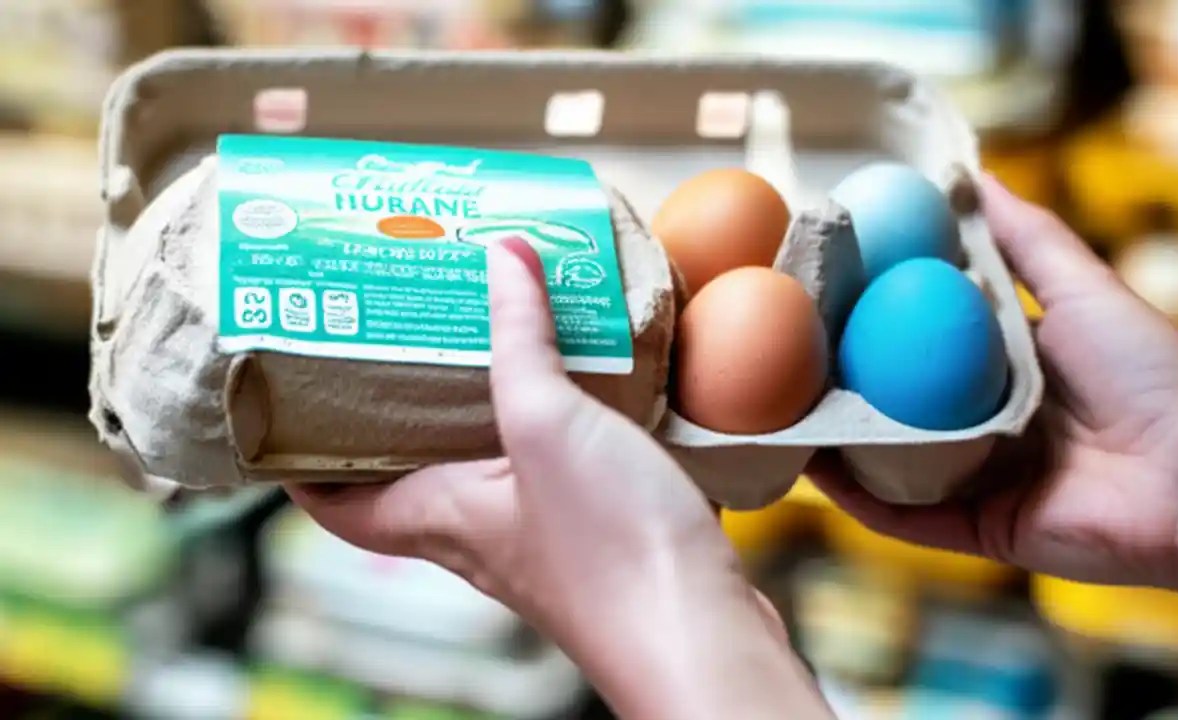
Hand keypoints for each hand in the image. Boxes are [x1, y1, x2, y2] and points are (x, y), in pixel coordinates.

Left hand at [287, 237, 830, 718]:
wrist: (700, 634)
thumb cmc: (609, 552)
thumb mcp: (548, 425)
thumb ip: (521, 339)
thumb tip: (501, 257)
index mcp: (439, 515)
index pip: (334, 502)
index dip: (299, 461)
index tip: (288, 401)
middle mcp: (478, 529)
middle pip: (409, 468)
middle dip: (397, 403)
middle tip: (395, 331)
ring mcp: (541, 531)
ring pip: (486, 461)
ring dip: (480, 402)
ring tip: (486, 332)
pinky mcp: (599, 527)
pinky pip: (556, 461)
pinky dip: (556, 416)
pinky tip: (586, 374)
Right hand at [808, 175, 1177, 611]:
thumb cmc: (1148, 373)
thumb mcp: (1080, 284)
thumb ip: (1024, 237)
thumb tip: (969, 173)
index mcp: (996, 366)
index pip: (911, 339)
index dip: (864, 319)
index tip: (813, 291)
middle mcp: (975, 421)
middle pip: (887, 399)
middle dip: (833, 381)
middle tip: (772, 351)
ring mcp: (970, 478)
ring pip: (882, 459)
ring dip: (831, 439)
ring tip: (773, 408)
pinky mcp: (971, 529)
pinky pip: (899, 514)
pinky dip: (856, 496)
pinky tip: (812, 466)